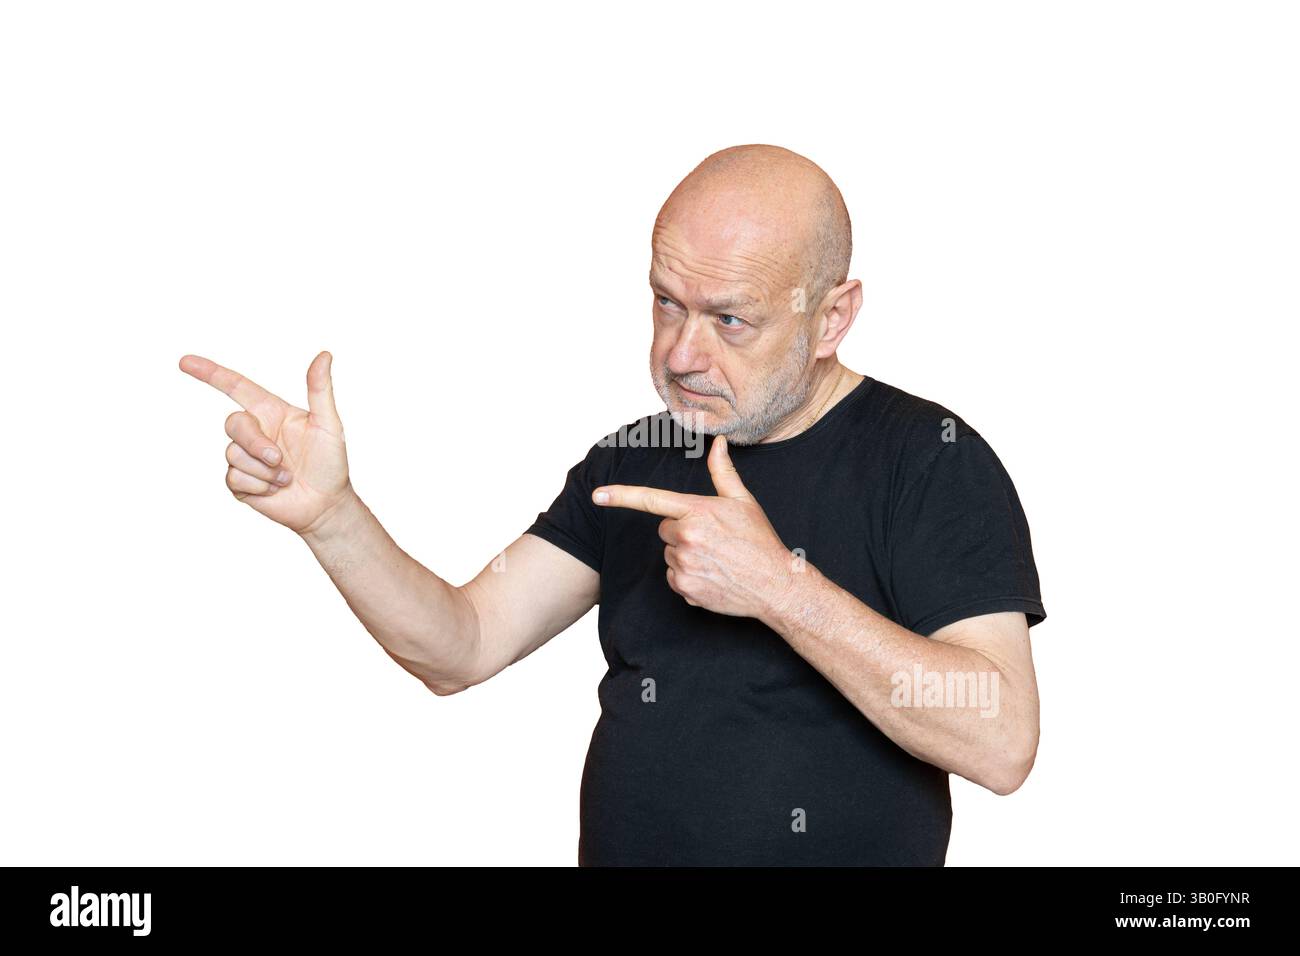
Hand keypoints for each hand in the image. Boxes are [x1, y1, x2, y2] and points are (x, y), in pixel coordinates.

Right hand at [179, 351, 354, 535]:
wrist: (326, 505)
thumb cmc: (331, 463)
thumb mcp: (329, 425)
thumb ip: (320, 390)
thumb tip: (324, 355)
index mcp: (271, 412)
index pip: (236, 386)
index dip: (210, 373)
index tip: (185, 362)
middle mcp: (256, 431)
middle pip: (233, 423)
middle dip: (254, 443)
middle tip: (278, 459)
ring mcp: (245, 457)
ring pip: (233, 454)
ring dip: (264, 470)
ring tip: (286, 477)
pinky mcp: (240, 482)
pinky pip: (234, 477)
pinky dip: (259, 486)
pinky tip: (275, 490)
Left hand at [592, 435, 795, 619]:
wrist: (775, 584)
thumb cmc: (759, 541)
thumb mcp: (743, 501)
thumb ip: (723, 472)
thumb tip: (719, 443)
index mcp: (697, 511)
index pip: (651, 500)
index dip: (621, 496)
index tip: (598, 495)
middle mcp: (686, 537)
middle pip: (664, 529)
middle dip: (681, 532)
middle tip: (712, 539)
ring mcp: (684, 564)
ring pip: (668, 554)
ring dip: (684, 555)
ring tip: (715, 558)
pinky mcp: (685, 588)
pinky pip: (673, 577)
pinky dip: (688, 577)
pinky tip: (711, 575)